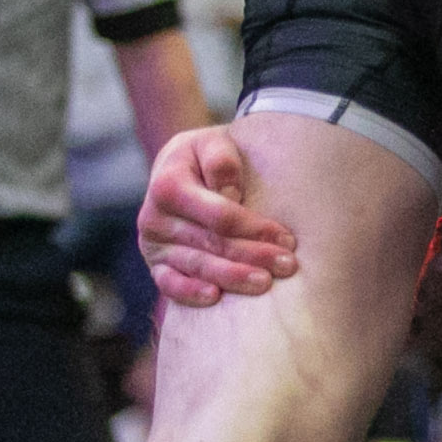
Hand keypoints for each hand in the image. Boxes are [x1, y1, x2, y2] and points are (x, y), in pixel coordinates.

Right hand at [138, 126, 299, 308]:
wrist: (178, 168)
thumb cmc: (205, 157)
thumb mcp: (213, 144)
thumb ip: (222, 162)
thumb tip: (230, 195)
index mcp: (168, 185)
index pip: (219, 215)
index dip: (254, 228)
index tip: (286, 238)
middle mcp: (155, 217)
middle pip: (212, 243)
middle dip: (252, 255)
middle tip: (287, 266)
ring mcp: (153, 245)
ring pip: (197, 266)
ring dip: (233, 277)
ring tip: (265, 283)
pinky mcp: (156, 265)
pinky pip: (169, 284)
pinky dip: (189, 293)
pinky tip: (215, 297)